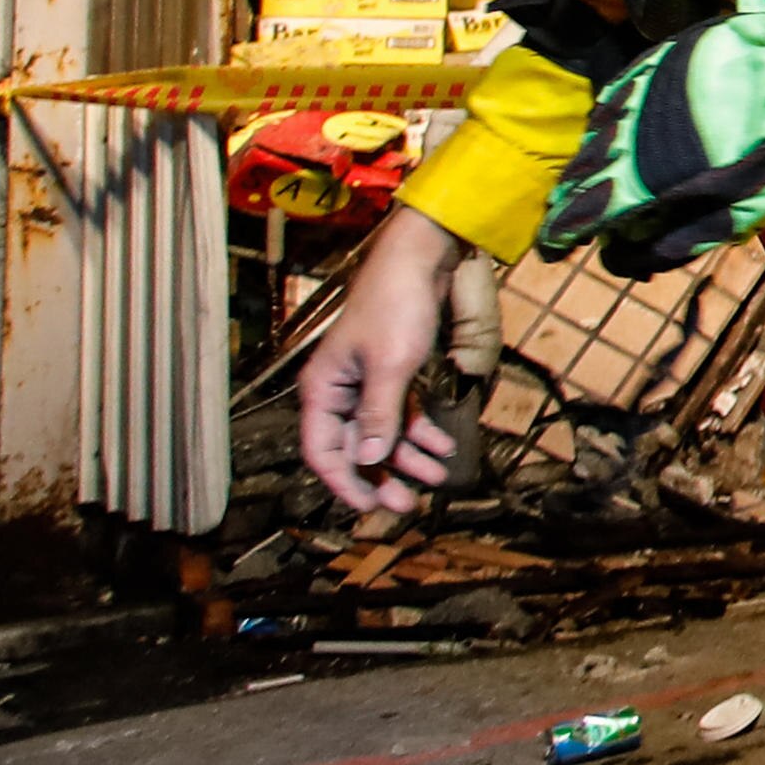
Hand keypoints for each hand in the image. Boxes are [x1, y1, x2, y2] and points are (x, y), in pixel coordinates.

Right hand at [299, 207, 471, 514]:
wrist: (422, 259)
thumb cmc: (397, 305)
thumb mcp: (391, 365)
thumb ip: (379, 414)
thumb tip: (369, 459)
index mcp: (323, 388)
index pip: (321, 450)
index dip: (344, 482)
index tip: (370, 505)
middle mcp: (340, 389)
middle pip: (354, 447)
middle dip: (382, 475)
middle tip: (407, 504)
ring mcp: (366, 382)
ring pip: (382, 433)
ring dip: (407, 457)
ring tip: (436, 475)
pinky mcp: (392, 372)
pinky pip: (401, 413)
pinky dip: (420, 430)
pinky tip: (443, 445)